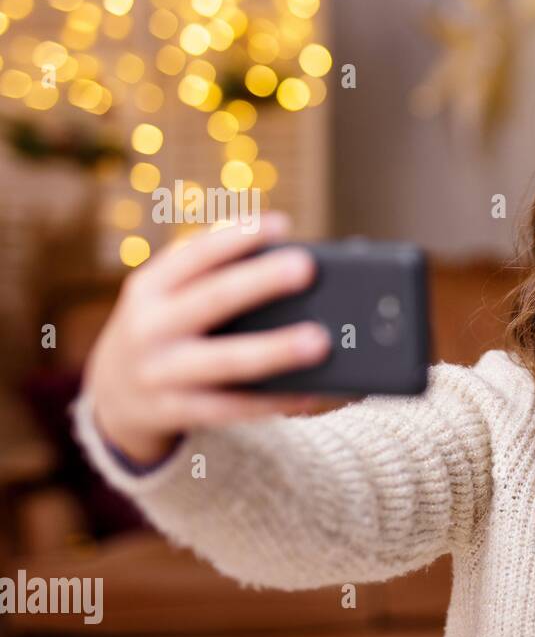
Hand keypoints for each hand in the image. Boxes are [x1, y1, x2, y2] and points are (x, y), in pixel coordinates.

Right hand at [83, 214, 334, 466]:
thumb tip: (277, 251)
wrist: (111, 399)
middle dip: (259, 281)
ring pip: (225, 361)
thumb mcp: (164, 296)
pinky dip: (272, 401)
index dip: (236, 237)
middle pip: (212, 299)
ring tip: (320, 340)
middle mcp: (149, 327)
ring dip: (274, 350)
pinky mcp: (175, 412)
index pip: (194, 255)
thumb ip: (206, 273)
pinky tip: (309, 393)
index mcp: (149, 287)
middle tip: (306, 266)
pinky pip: (231, 408)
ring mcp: (159, 373)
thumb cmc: (163, 330)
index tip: (280, 223)